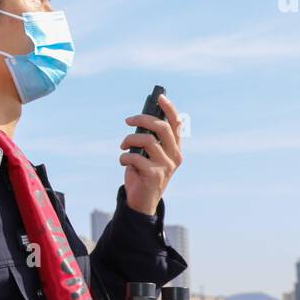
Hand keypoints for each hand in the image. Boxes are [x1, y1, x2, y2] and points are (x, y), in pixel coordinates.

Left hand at [118, 92, 183, 214]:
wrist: (141, 202)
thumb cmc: (143, 173)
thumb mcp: (148, 155)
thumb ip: (149, 139)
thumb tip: (139, 119)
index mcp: (175, 149)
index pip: (177, 124)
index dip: (169, 109)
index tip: (160, 97)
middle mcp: (175, 156)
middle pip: (162, 128)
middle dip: (142, 119)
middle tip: (128, 121)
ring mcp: (166, 166)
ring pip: (147, 140)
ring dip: (129, 140)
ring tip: (123, 146)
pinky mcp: (155, 175)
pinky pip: (135, 157)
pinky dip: (124, 157)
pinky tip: (123, 162)